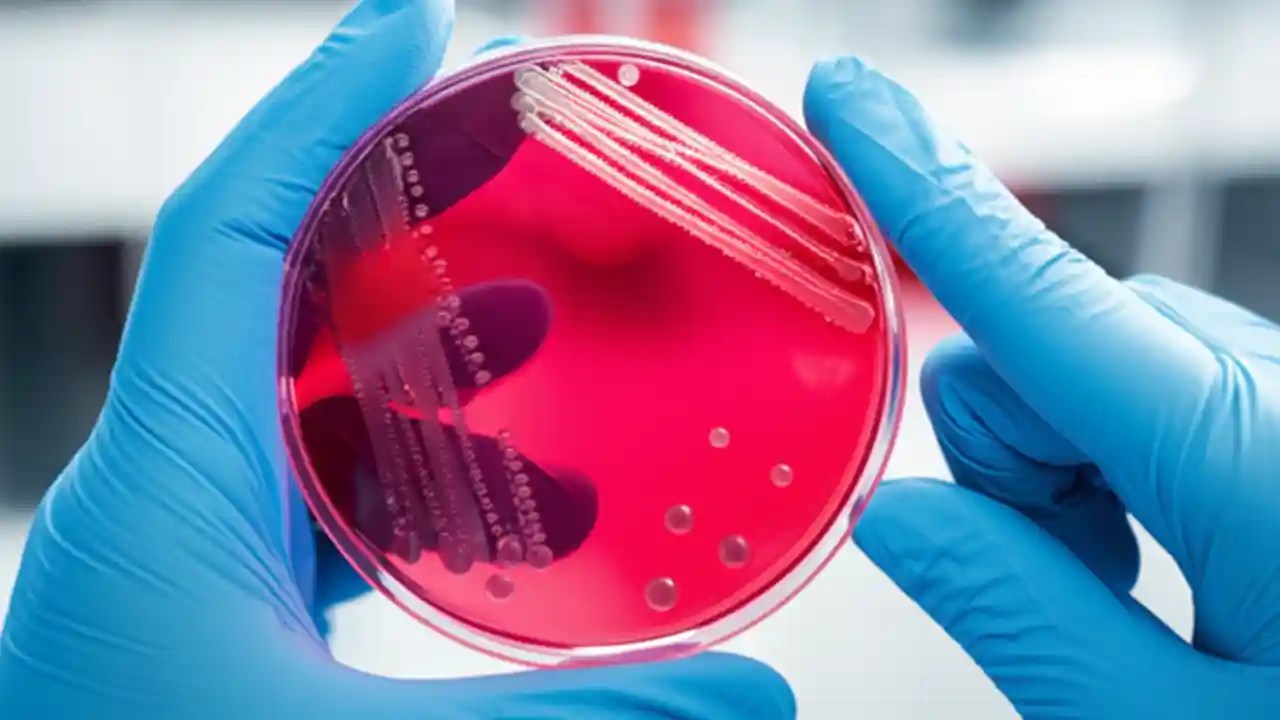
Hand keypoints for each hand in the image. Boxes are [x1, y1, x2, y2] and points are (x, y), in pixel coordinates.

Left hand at [0, 3, 793, 717]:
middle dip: (385, 208)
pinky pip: (309, 494)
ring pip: (294, 397)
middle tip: (495, 157)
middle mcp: (159, 498)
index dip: (321, 111)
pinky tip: (491, 505)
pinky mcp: (213, 617)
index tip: (412, 28)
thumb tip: (756, 694)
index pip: (233, 234)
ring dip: (409, 350)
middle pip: (266, 289)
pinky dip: (400, 470)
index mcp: (162, 489)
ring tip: (523, 324)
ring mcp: (183, 559)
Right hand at [805, 56, 1279, 716]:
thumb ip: (1017, 613)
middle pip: (1047, 343)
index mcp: (1259, 461)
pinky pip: (1163, 387)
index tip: (854, 101)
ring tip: (1136, 592)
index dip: (919, 185)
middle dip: (1007, 449)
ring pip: (1096, 364)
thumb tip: (900, 518)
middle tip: (1062, 576)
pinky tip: (1175, 562)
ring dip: (1066, 469)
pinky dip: (1125, 465)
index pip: (1035, 294)